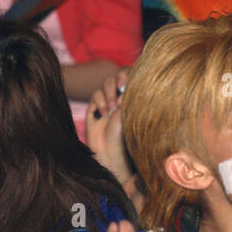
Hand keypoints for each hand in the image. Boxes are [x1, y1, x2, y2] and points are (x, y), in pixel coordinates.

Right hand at [85, 69, 130, 183]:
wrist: (111, 156)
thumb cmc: (127, 141)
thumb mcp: (132, 118)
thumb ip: (131, 101)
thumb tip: (128, 86)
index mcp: (135, 97)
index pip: (134, 76)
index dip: (130, 75)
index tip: (128, 85)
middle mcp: (122, 97)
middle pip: (119, 74)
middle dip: (118, 80)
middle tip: (120, 91)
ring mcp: (108, 101)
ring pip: (107, 82)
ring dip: (108, 92)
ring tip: (111, 109)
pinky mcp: (95, 107)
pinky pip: (96, 94)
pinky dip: (100, 100)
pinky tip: (104, 113)